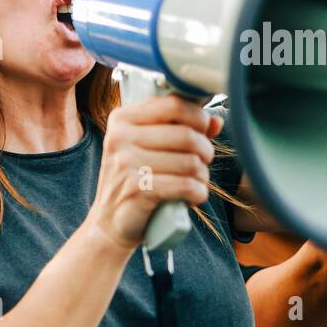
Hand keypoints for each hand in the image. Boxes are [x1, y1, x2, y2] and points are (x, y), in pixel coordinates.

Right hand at [83, 96, 223, 250]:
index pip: (174, 104)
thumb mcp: (150, 148)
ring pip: (191, 162)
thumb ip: (181, 129)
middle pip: (187, 135)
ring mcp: (126, 163)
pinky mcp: (137, 189)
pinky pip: (186, 185)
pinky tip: (192, 196)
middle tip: (200, 164)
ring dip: (202, 176)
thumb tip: (216, 122)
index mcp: (122, 119)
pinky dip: (198, 193)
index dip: (198, 117)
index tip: (202, 132)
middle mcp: (120, 137)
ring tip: (193, 182)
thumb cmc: (135, 180)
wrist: (110, 222)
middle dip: (205, 152)